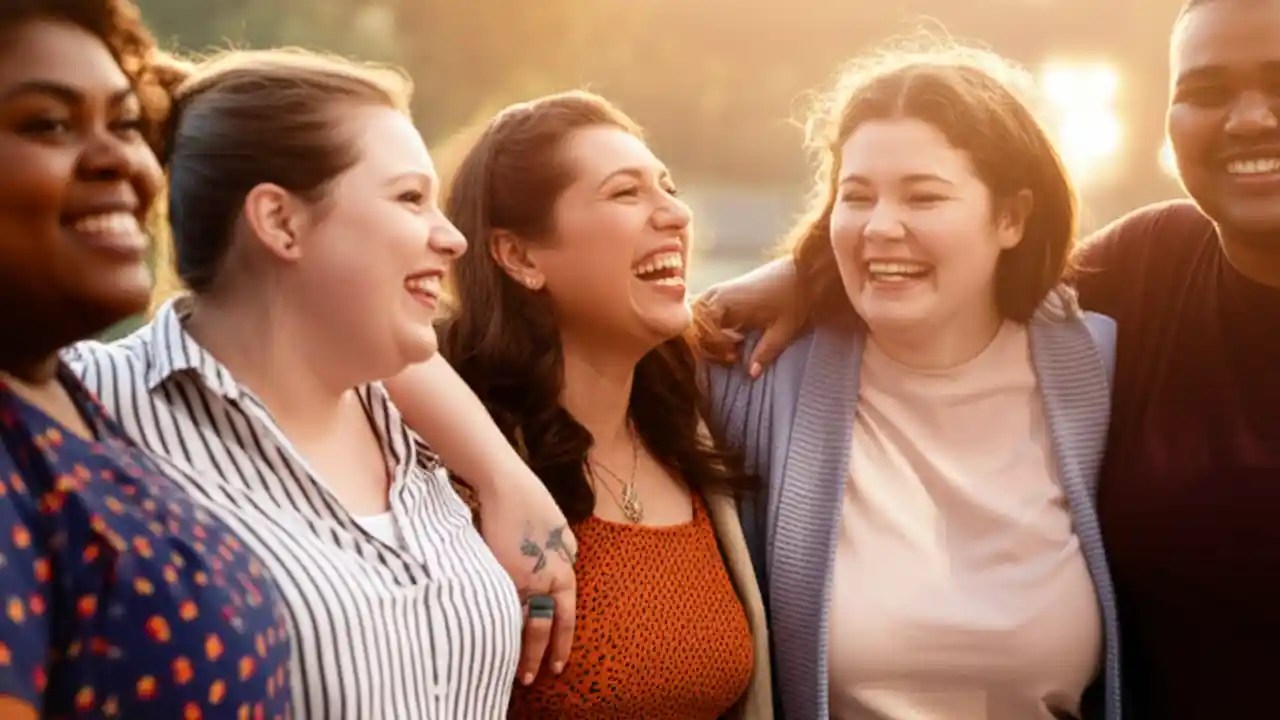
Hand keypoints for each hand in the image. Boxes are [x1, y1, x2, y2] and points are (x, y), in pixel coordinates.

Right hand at [474, 473, 576, 684]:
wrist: (508, 489)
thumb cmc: (535, 506)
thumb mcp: (563, 532)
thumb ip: (566, 554)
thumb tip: (566, 566)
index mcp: (565, 571)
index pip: (567, 618)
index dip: (563, 643)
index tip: (558, 665)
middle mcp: (547, 579)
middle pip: (545, 628)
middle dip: (539, 656)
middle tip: (532, 678)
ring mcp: (521, 578)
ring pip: (521, 623)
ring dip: (518, 648)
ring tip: (511, 669)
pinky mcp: (498, 571)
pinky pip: (500, 605)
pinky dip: (498, 621)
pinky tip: (492, 636)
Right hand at [692, 257, 805, 375]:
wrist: (803, 271)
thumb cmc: (795, 297)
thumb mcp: (784, 329)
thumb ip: (765, 352)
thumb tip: (750, 374)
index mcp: (726, 301)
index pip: (702, 331)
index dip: (714, 349)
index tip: (734, 357)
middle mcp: (716, 294)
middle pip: (694, 326)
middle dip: (707, 345)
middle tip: (732, 356)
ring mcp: (717, 291)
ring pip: (697, 319)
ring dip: (708, 336)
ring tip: (731, 347)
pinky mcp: (723, 291)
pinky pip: (704, 312)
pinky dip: (711, 327)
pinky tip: (732, 336)